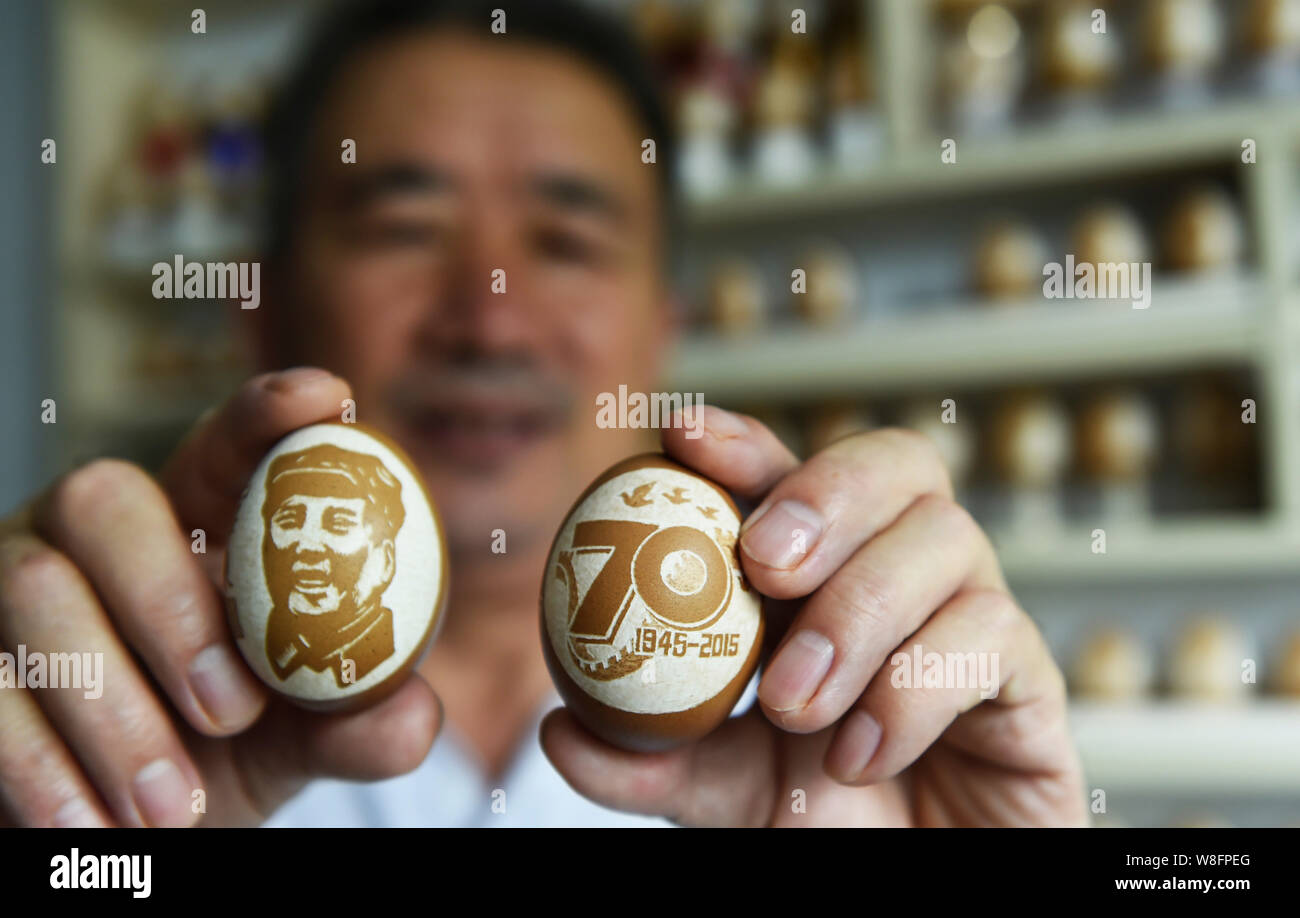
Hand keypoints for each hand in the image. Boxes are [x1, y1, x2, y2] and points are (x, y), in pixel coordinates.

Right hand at [0, 368, 441, 826]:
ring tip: (171, 808)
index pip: (228, 444)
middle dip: (172, 604)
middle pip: (105, 497)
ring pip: (35, 592)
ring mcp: (11, 582)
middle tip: (230, 712)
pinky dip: (41, 767)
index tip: (325, 399)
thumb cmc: (220, 751)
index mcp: (195, 523)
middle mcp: (95, 532)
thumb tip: (411, 714)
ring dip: (113, 710)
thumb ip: (351, 721)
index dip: (267, 413)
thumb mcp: (294, 739)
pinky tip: (92, 829)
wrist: (122, 832)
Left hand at [541, 406, 1085, 825]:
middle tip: (764, 565)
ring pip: (946, 539)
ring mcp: (971, 612)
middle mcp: (901, 571)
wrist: (915, 890)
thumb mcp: (716, 790)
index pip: (789, 472)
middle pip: (894, 462)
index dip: (742, 440)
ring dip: (859, 615)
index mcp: (822, 572)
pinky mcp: (1029, 674)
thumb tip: (557, 727)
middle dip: (826, 494)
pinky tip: (860, 757)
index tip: (680, 432)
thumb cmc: (823, 819)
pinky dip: (913, 689)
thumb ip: (646, 757)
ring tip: (793, 709)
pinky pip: (991, 634)